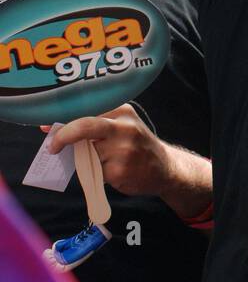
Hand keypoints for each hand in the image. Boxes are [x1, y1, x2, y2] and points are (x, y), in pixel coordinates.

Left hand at [47, 104, 171, 198]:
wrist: (165, 168)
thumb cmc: (136, 145)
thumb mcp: (121, 126)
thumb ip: (94, 124)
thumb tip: (53, 128)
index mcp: (122, 110)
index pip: (86, 109)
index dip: (63, 119)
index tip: (48, 129)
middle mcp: (123, 126)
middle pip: (84, 126)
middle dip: (63, 136)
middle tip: (53, 148)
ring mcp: (123, 149)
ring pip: (87, 154)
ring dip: (88, 160)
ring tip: (108, 160)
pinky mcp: (119, 170)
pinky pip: (95, 172)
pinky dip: (99, 173)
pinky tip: (117, 170)